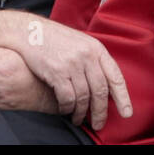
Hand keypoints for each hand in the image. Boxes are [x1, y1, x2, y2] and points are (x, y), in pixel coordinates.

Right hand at [0, 10, 130, 130]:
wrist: (27, 30)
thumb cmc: (52, 38)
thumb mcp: (78, 43)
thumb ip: (92, 61)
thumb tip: (104, 87)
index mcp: (95, 48)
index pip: (115, 76)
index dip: (123, 97)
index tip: (126, 113)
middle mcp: (87, 55)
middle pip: (100, 91)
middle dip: (101, 112)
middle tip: (99, 124)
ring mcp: (72, 63)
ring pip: (83, 97)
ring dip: (81, 113)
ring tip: (78, 119)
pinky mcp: (56, 71)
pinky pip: (67, 98)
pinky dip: (67, 108)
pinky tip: (65, 109)